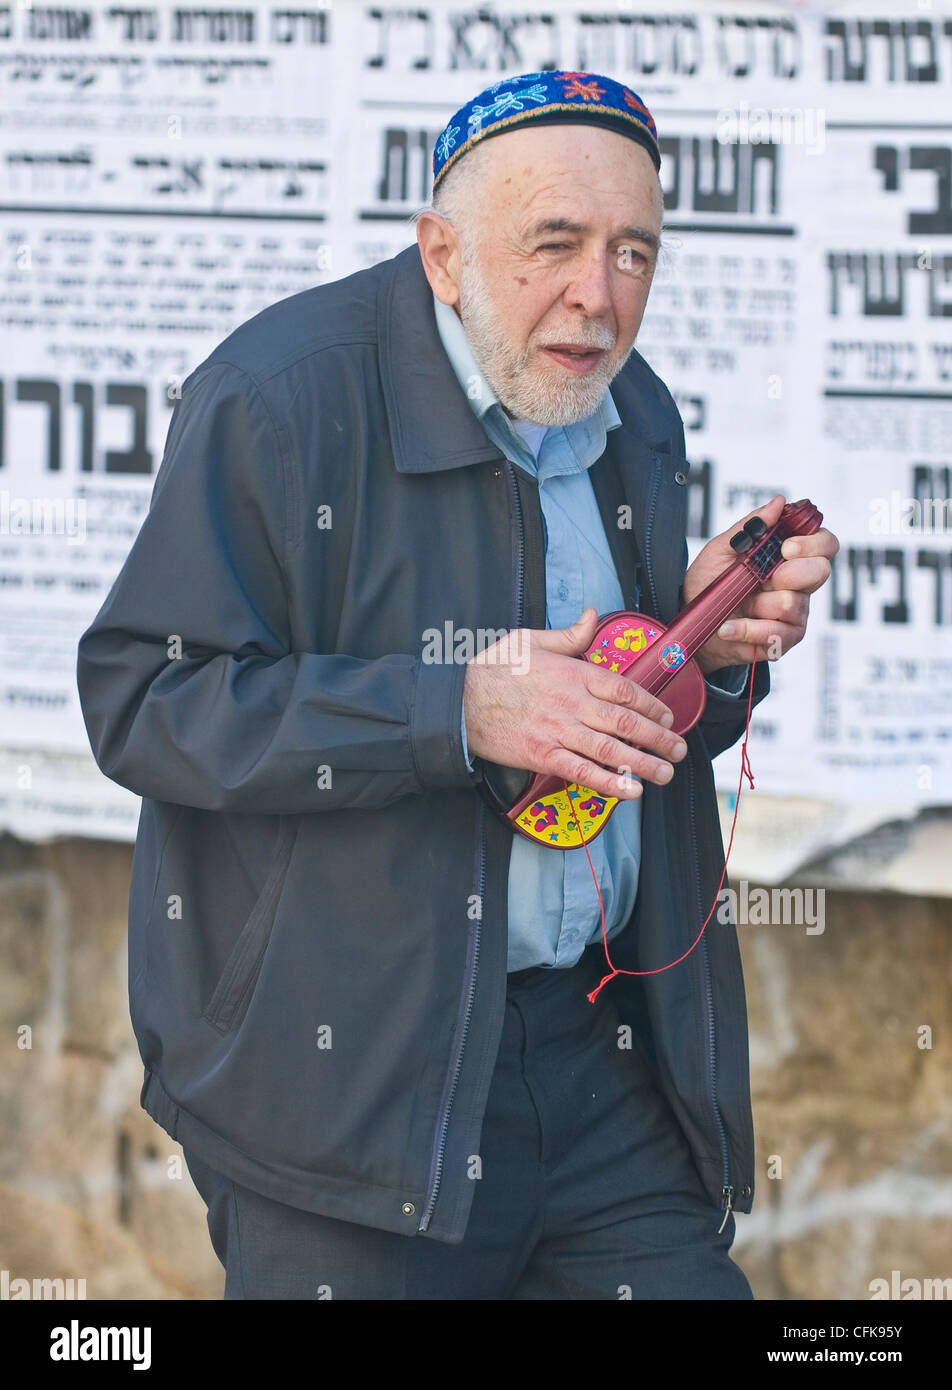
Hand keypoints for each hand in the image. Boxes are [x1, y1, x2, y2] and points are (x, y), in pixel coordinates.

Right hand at [462, 607, 688, 801]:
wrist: (457, 701)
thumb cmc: (493, 670)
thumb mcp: (531, 640)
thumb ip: (569, 635)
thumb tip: (593, 617)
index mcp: (572, 673)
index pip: (624, 689)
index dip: (652, 705)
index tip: (666, 717)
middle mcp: (571, 703)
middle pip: (626, 721)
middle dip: (658, 738)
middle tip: (677, 749)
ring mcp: (557, 732)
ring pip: (611, 749)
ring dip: (643, 764)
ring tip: (665, 773)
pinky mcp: (542, 755)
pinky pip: (582, 772)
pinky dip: (609, 783)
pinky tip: (631, 791)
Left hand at [683, 494, 839, 675]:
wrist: (692, 620)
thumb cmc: (708, 582)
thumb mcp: (722, 548)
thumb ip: (751, 526)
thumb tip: (779, 502)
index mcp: (788, 557)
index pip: (825, 544)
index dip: (814, 543)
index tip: (786, 547)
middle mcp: (797, 584)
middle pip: (820, 571)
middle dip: (789, 573)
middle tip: (763, 578)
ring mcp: (794, 613)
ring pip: (792, 603)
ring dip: (758, 604)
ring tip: (739, 604)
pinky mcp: (784, 639)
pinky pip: (777, 634)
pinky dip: (747, 630)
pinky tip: (728, 627)